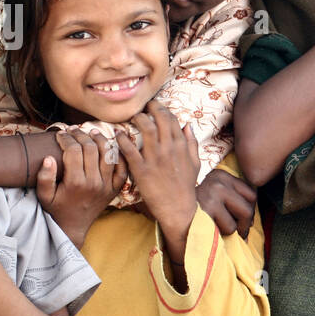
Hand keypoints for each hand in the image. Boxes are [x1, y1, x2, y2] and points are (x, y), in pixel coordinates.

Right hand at [35, 129, 126, 246]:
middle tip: (74, 130)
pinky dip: (119, 155)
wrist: (74, 226)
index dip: (66, 138)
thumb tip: (48, 158)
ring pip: (108, 155)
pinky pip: (122, 168)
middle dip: (81, 135)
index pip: (73, 151)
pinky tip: (111, 145)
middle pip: (91, 149)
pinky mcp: (115, 189)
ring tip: (92, 132)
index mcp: (76, 183)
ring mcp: (107, 185)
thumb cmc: (57, 209)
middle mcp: (94, 183)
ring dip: (101, 140)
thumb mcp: (44, 196)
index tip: (61, 134)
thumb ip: (44, 178)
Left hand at [117, 102, 198, 254]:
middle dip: (150, 108)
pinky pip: (130, 149)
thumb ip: (192, 143)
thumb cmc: (185, 187)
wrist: (178, 208)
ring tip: (132, 118)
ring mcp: (155, 158)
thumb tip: (188, 125)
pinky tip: (119, 135)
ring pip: (145, 129)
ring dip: (137, 119)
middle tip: (142, 107)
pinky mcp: (142, 170)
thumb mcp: (195, 163)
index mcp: (181, 146)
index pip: (172, 119)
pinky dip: (123, 139)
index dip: (162, 109)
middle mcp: (169, 149)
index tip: (154, 107)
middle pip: (159, 118)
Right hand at [196, 168, 256, 238]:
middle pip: (249, 207)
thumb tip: (253, 214)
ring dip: (233, 229)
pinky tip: (209, 230)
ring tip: (218, 229)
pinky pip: (229, 227)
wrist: (168, 215)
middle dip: (246, 224)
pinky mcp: (208, 207)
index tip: (241, 220)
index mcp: (221, 175)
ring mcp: (213, 192)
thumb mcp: (213, 195)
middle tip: (238, 232)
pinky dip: (222, 234)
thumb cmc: (193, 210)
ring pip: (241, 218)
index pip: (251, 193)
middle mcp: (218, 181)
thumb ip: (231, 197)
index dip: (249, 210)